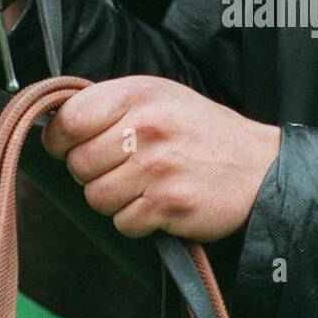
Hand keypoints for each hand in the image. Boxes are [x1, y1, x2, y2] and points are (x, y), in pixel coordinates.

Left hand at [42, 76, 279, 242]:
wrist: (259, 167)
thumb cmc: (200, 132)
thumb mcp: (158, 97)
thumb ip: (111, 104)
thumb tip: (58, 123)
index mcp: (137, 95)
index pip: (70, 119)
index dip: (60, 139)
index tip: (67, 147)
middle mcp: (145, 127)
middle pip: (78, 165)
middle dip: (90, 173)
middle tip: (117, 169)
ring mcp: (157, 167)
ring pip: (96, 197)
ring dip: (113, 200)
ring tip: (140, 186)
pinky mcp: (169, 205)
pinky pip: (123, 223)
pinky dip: (136, 221)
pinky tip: (157, 204)